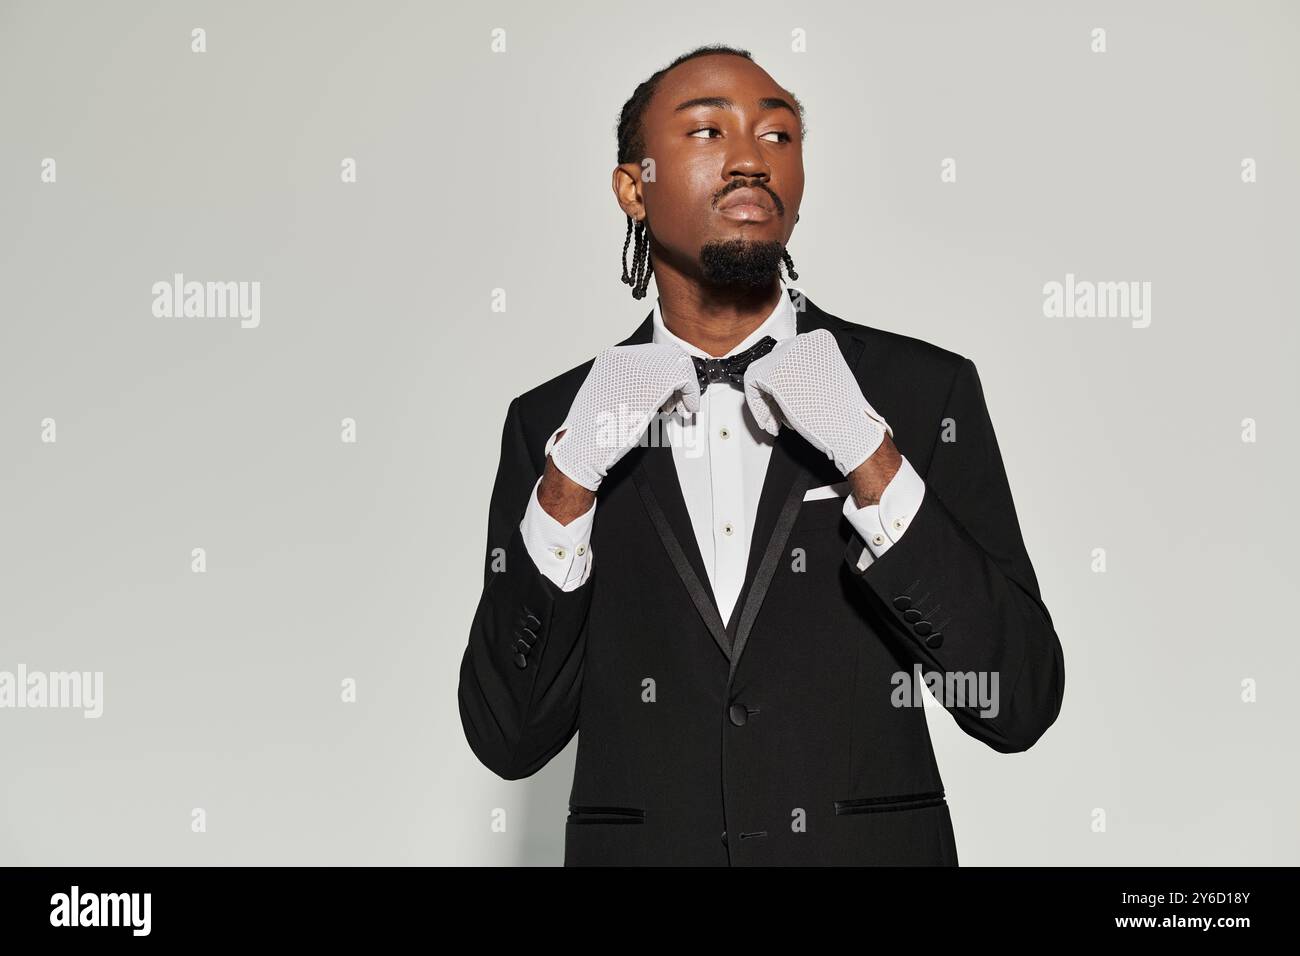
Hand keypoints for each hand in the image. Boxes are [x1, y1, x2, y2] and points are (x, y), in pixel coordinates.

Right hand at [549, 342, 700, 490]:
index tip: (669, 392)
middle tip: (679, 400)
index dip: (665, 373)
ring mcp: (640, 369)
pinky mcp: (654, 384)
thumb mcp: (608, 394)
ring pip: (678, 366)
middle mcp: (625, 356)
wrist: (584, 446)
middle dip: (678, 377)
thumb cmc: (594, 428)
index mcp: (611, 358)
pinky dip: (691, 395)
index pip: (652, 354)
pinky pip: (685, 381)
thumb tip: (651, 384)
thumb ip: (628, 382)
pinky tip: (687, 409)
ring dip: (685, 387)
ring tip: (680, 407)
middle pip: (668, 355)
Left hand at [743, 328, 893, 476]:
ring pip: (760, 373)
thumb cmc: (843, 411)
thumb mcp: (826, 378)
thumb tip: (785, 378)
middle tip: (778, 414)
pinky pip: (751, 386)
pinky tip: (771, 421)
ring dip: (766, 401)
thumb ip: (805, 372)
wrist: (849, 427)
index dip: (784, 382)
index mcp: (820, 340)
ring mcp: (787, 355)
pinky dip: (757, 407)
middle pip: (773, 363)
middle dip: (773, 392)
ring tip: (777, 420)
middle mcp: (803, 340)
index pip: (788, 355)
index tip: (784, 400)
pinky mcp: (772, 372)